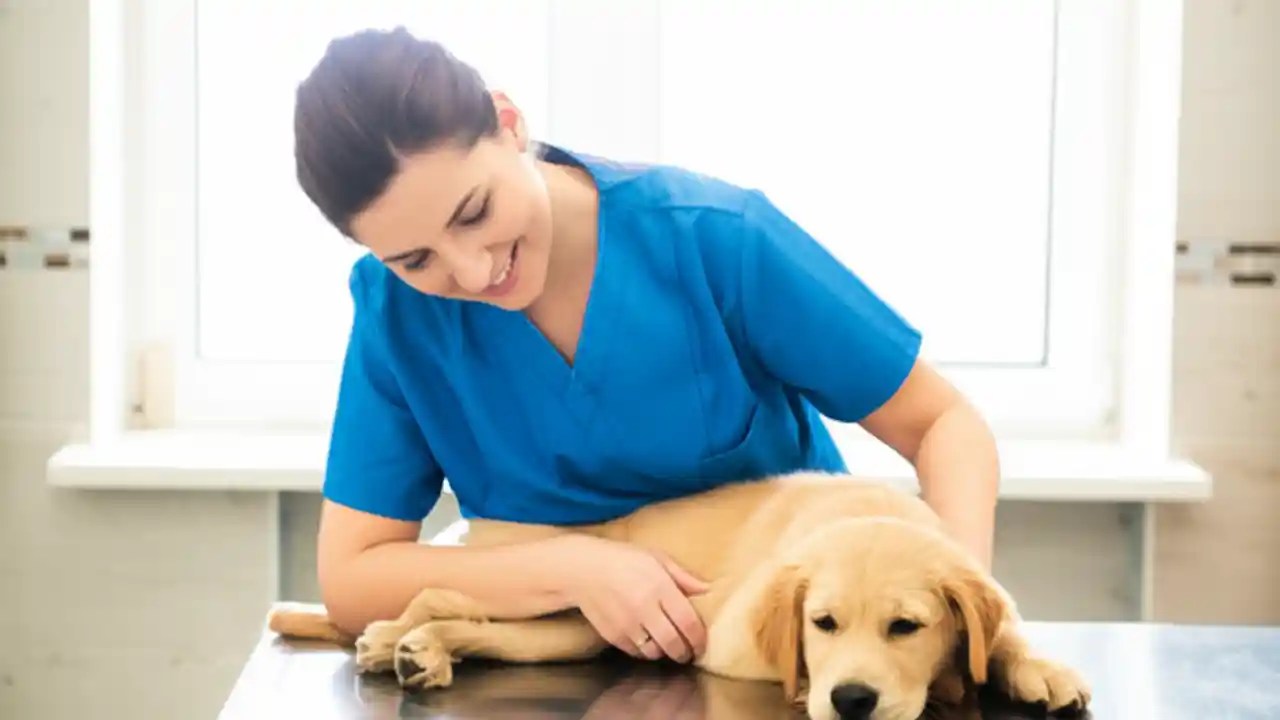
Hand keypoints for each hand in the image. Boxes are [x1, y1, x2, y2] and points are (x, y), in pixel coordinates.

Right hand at [556, 536, 709, 662]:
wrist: (583, 569)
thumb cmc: (623, 559)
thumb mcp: (657, 558)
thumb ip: (683, 576)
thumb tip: (707, 590)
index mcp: (659, 587)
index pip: (688, 622)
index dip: (699, 639)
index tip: (702, 644)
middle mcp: (644, 608)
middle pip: (673, 643)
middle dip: (684, 652)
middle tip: (688, 652)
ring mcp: (627, 624)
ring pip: (655, 652)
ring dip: (664, 652)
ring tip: (667, 644)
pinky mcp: (613, 634)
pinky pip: (636, 651)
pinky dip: (644, 650)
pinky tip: (647, 639)